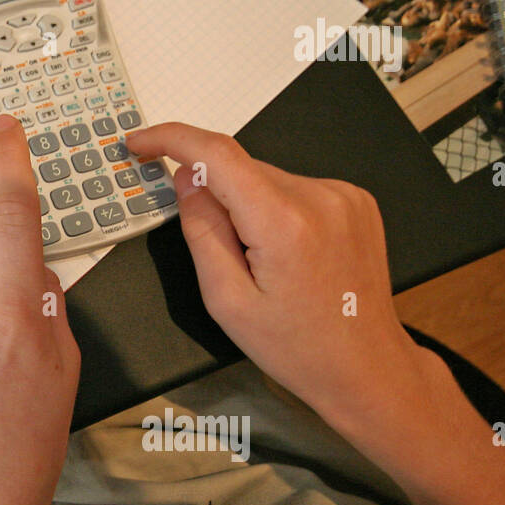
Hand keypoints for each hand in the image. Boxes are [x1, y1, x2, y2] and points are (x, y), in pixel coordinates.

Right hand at [125, 121, 420, 417]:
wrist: (365, 364)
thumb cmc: (298, 346)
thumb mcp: (226, 301)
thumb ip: (201, 232)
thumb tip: (185, 179)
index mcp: (283, 223)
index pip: (216, 154)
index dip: (170, 139)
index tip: (139, 142)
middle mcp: (319, 197)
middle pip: (240, 169)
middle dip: (215, 197)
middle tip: (224, 255)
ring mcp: (343, 194)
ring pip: (265, 178)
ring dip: (247, 205)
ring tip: (265, 263)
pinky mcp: (354, 199)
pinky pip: (293, 187)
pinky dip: (275, 209)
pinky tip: (288, 253)